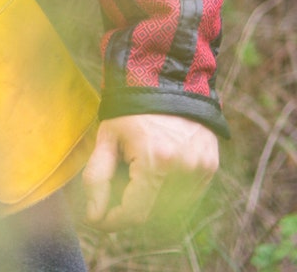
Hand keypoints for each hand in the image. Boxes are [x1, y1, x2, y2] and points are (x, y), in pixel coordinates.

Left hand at [82, 114, 217, 230]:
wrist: (166, 81)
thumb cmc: (130, 109)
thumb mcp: (107, 137)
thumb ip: (97, 177)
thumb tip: (94, 216)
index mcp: (156, 160)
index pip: (136, 213)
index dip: (113, 222)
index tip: (97, 220)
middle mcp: (184, 169)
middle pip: (154, 214)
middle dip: (129, 210)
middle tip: (111, 194)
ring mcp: (201, 170)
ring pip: (172, 210)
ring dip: (150, 204)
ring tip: (133, 176)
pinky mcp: (210, 168)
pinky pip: (188, 197)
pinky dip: (168, 194)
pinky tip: (155, 173)